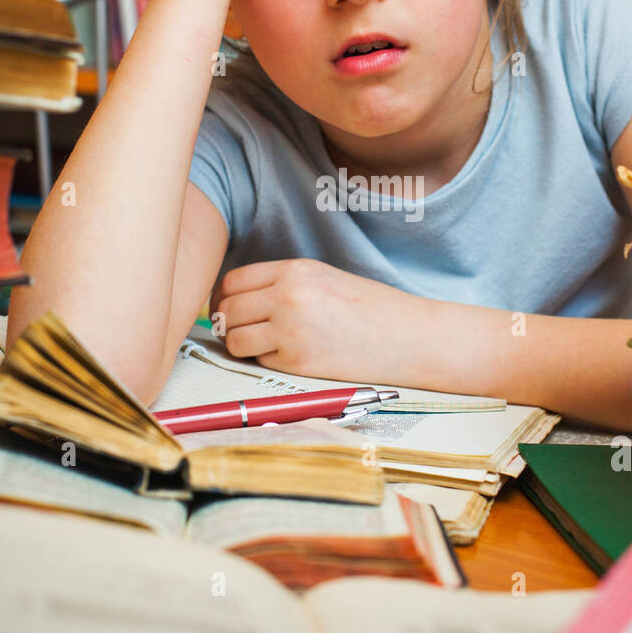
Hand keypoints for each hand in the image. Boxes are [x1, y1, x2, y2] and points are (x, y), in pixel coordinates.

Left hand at [209, 257, 432, 384]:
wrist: (407, 337)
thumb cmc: (368, 309)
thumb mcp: (323, 278)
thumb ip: (280, 284)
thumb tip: (233, 303)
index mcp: (294, 270)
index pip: (232, 282)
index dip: (224, 298)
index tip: (230, 310)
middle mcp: (287, 295)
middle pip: (227, 310)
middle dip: (228, 324)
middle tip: (242, 332)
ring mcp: (290, 329)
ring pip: (235, 340)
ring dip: (243, 346)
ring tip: (266, 346)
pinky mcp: (297, 361)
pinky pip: (258, 362)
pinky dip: (266, 362)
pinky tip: (291, 357)